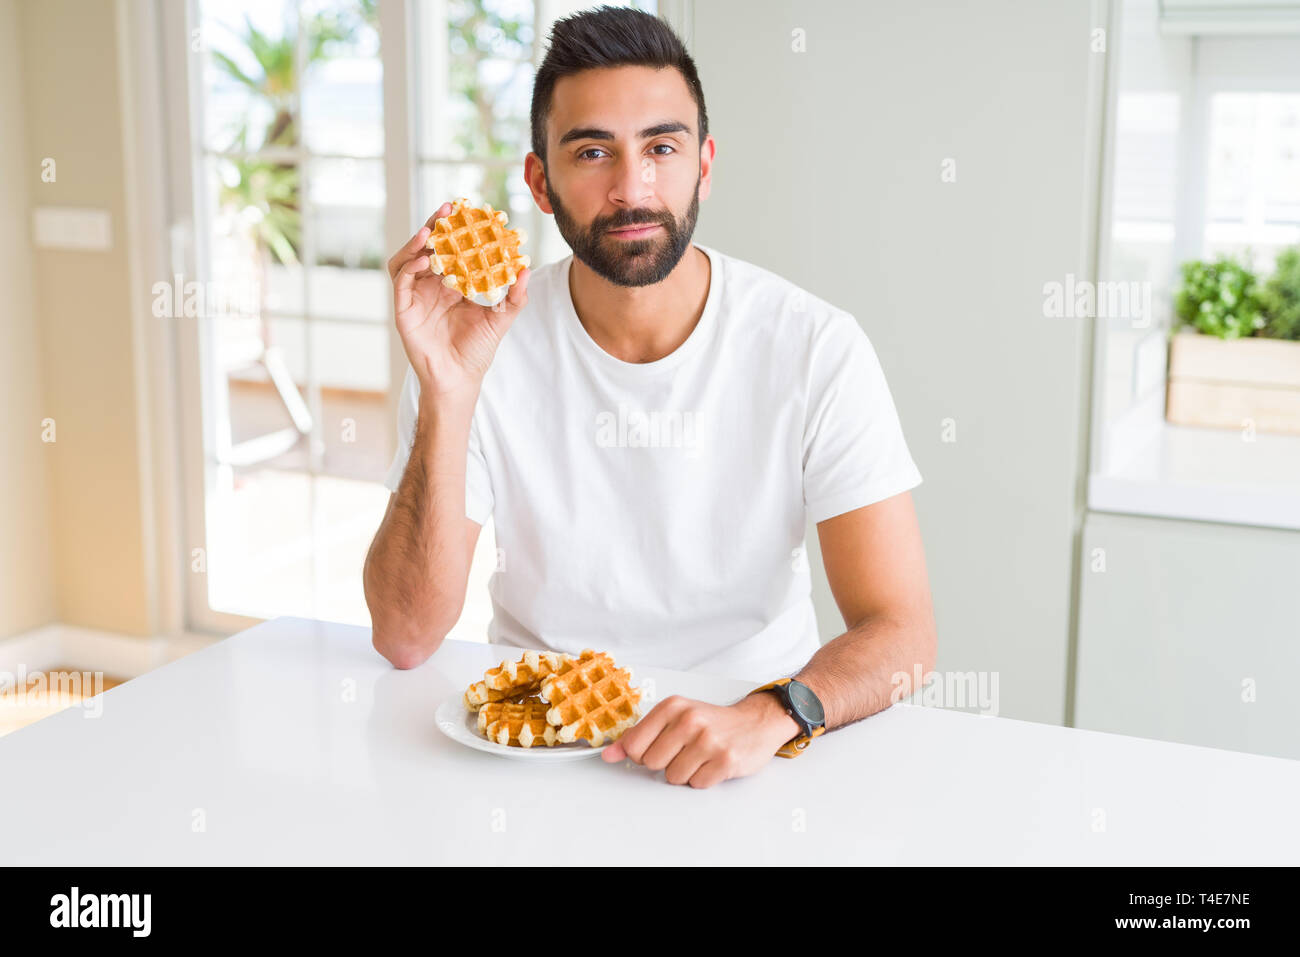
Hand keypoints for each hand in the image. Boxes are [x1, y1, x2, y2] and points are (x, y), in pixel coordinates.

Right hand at [387, 201, 530, 400]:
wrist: (460, 378)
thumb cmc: (477, 349)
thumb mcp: (501, 318)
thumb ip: (515, 296)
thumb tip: (526, 268)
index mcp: (451, 283)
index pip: (450, 248)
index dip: (455, 229)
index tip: (467, 210)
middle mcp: (431, 285)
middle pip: (427, 247)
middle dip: (435, 226)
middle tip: (447, 210)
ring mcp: (415, 296)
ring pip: (407, 259)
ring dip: (416, 243)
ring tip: (430, 231)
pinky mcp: (404, 309)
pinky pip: (401, 281)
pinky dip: (410, 267)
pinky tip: (424, 261)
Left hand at [601, 693, 801, 788]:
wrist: (754, 722)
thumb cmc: (711, 721)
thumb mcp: (673, 718)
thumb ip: (639, 735)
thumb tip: (609, 754)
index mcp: (673, 707)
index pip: (634, 745)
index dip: (642, 753)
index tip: (656, 747)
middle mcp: (690, 720)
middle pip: (652, 763)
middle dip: (665, 763)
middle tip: (684, 750)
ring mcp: (708, 741)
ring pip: (673, 777)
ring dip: (685, 773)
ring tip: (699, 757)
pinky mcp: (725, 760)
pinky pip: (696, 784)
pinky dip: (703, 778)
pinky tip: (712, 763)